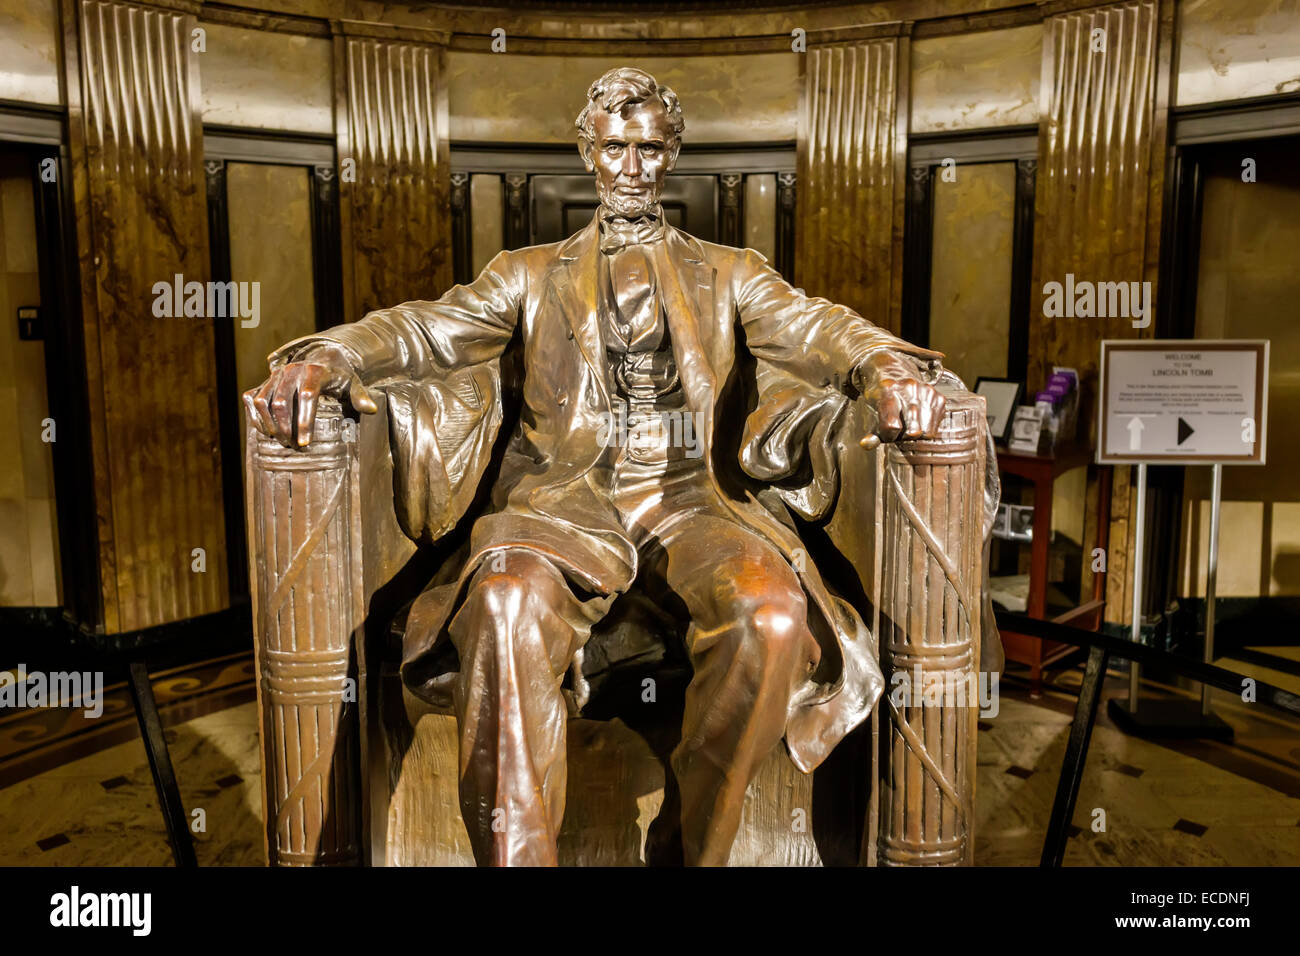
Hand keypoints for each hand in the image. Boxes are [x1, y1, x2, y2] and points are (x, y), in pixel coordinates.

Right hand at [244, 345, 376, 448]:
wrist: (321, 360)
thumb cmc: (339, 377)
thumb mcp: (353, 384)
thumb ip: (360, 397)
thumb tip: (371, 410)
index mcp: (315, 371)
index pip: (307, 396)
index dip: (305, 421)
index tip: (305, 443)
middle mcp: (291, 370)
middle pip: (282, 402)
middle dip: (286, 428)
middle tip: (294, 446)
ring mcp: (275, 375)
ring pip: (264, 401)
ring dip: (271, 425)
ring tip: (283, 441)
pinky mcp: (265, 381)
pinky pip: (252, 399)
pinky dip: (256, 417)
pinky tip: (268, 432)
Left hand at [854, 351, 945, 443]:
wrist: (893, 371)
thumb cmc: (882, 396)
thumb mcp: (873, 410)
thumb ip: (872, 431)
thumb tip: (866, 445)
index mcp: (888, 391)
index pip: (892, 425)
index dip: (888, 435)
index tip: (886, 433)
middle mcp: (909, 388)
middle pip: (912, 432)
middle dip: (904, 436)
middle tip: (898, 429)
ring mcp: (926, 392)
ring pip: (926, 432)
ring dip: (915, 434)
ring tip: (907, 424)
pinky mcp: (939, 397)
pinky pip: (935, 427)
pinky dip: (925, 428)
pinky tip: (917, 419)